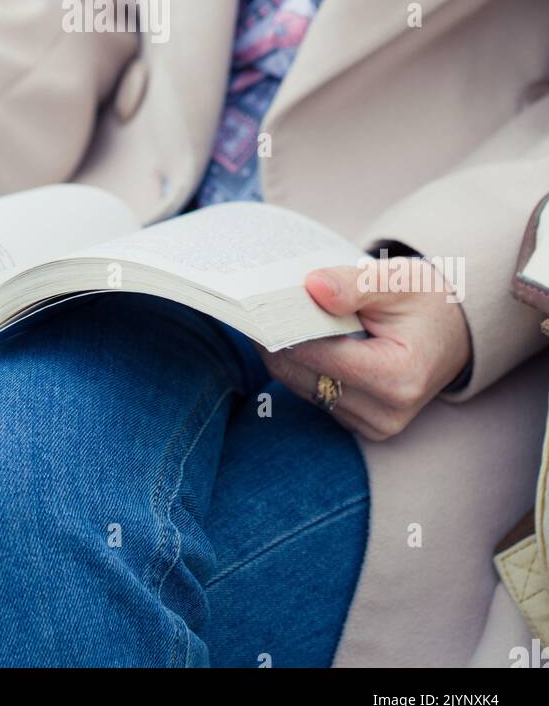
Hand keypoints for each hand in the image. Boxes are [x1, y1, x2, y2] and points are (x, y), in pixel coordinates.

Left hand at [259, 256, 471, 441]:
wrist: (451, 333)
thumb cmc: (427, 302)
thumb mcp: (398, 280)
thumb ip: (355, 284)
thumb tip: (311, 286)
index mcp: (399, 377)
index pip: (321, 355)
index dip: (286, 327)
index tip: (259, 301)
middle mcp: (386, 412)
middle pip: (304, 375)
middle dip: (277, 339)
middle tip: (254, 304)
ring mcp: (373, 424)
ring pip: (301, 387)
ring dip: (284, 352)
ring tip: (270, 315)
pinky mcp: (360, 424)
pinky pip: (312, 393)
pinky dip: (299, 365)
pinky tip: (293, 336)